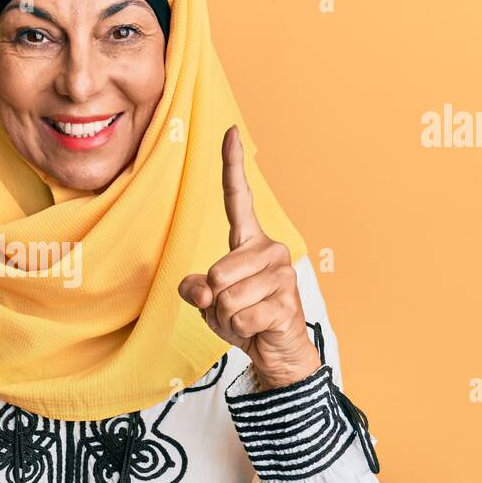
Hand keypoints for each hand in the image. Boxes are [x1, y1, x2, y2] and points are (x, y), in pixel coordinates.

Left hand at [177, 125, 321, 390]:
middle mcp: (270, 250)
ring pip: (226, 298)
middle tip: (234, 310)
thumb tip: (204, 291)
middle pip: (215, 273)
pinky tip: (257, 329)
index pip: (238, 198)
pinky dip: (240, 331)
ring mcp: (282, 274)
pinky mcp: (286, 302)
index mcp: (249, 242)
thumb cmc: (243, 318)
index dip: (232, 165)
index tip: (230, 130)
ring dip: (227, 319)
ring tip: (246, 319)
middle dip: (215, 302)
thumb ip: (195, 290)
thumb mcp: (208, 302)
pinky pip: (241, 317)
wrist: (277, 351)